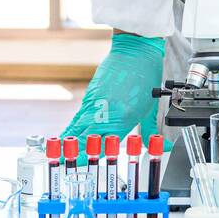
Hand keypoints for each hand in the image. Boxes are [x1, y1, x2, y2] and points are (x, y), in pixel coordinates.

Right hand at [63, 33, 165, 161]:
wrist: (136, 51)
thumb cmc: (146, 78)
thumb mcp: (150, 109)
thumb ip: (150, 132)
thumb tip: (161, 147)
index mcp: (123, 119)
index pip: (104, 144)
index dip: (91, 156)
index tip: (82, 166)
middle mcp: (106, 113)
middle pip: (87, 138)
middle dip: (75, 152)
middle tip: (63, 164)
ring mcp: (95, 104)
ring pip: (79, 127)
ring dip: (69, 141)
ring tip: (56, 154)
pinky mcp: (90, 96)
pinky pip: (79, 116)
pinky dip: (71, 127)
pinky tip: (64, 136)